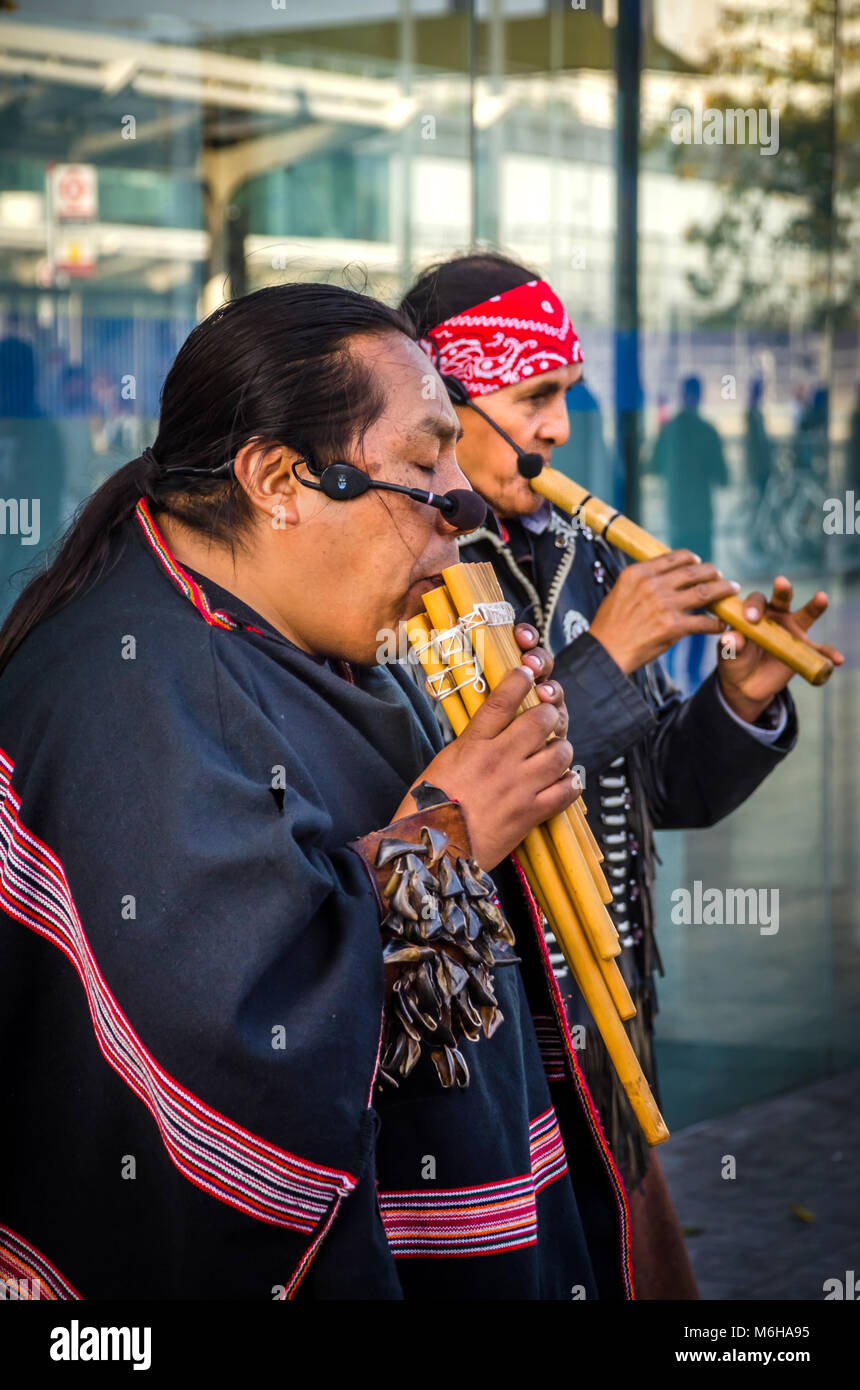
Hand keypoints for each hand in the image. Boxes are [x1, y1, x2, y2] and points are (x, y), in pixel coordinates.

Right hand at [394, 625, 578, 870]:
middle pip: (541, 720)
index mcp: (473, 744)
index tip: (528, 673)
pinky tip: (565, 782)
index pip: (503, 699)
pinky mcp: (530, 814)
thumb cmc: (428, 808)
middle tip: (548, 722)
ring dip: (562, 750)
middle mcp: (499, 759)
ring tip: (555, 755)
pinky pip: (567, 791)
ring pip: (561, 752)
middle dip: (550, 716)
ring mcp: (517, 786)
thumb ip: (470, 744)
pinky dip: (571, 784)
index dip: (521, 680)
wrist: (431, 852)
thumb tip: (490, 731)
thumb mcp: (442, 763)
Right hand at [588, 551, 740, 674]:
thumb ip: (641, 581)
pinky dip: (715, 623)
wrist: (605, 652)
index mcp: (638, 573)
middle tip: (720, 577)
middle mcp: (653, 585)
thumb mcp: (619, 591)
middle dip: (712, 572)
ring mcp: (665, 605)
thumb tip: (662, 576)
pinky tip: (720, 625)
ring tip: (732, 590)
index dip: (691, 559)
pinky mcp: (673, 627)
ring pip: (704, 591)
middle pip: (693, 571)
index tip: (699, 562)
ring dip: (722, 590)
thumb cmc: (610, 626)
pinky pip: (703, 622)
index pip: (674, 557)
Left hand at [716, 576, 844, 721]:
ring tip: (822, 598)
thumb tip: (731, 638)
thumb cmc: (735, 661)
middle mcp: (776, 616)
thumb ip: (732, 645)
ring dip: (815, 606)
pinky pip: (818, 650)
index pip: (756, 602)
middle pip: (781, 599)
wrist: (746, 684)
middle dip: (782, 590)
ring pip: (806, 615)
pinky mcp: (802, 649)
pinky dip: (828, 654)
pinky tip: (836, 659)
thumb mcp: (730, 654)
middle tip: (781, 583)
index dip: (753, 606)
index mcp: (755, 613)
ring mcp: (792, 632)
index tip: (751, 618)